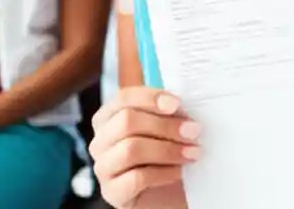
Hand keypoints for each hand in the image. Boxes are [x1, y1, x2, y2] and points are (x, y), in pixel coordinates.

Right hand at [89, 87, 196, 208]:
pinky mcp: (112, 193)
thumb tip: (179, 104)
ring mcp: (103, 168)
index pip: (123, 99)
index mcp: (109, 118)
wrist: (168, 194)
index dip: (150, 98)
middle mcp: (100, 141)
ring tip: (192, 152)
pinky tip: (179, 171)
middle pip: (126, 122)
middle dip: (165, 125)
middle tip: (193, 130)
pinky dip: (163, 173)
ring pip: (131, 150)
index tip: (177, 104)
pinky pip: (137, 178)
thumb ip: (166, 113)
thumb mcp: (165, 129)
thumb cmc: (165, 157)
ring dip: (168, 149)